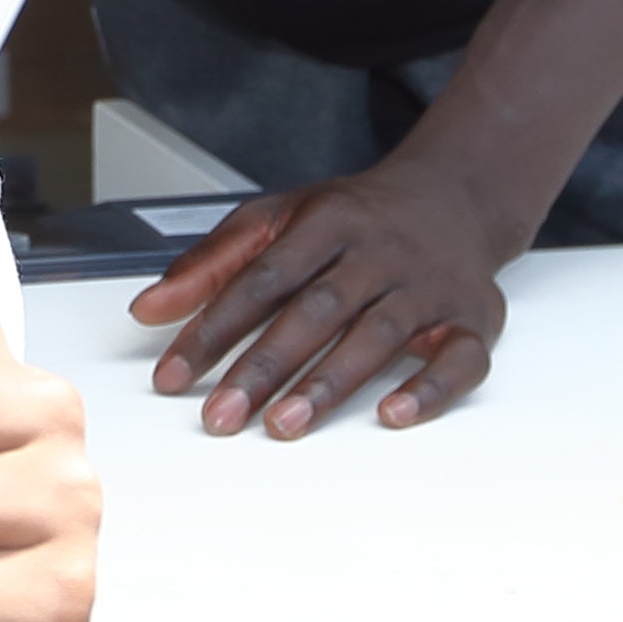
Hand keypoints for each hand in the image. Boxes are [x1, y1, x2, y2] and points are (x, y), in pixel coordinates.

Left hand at [128, 144, 526, 435]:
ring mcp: (429, 285)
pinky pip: (460, 359)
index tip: (175, 373)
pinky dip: (429, 389)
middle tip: (221, 414)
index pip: (262, 278)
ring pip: (377, 336)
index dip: (214, 327)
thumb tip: (149, 309)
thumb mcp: (279, 217)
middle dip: (263, 366)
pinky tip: (392, 414)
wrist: (455, 196)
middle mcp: (379, 251)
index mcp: (328, 221)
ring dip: (328, 384)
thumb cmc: (355, 218)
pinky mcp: (473, 319)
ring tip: (282, 425)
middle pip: (316, 310)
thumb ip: (212, 262)